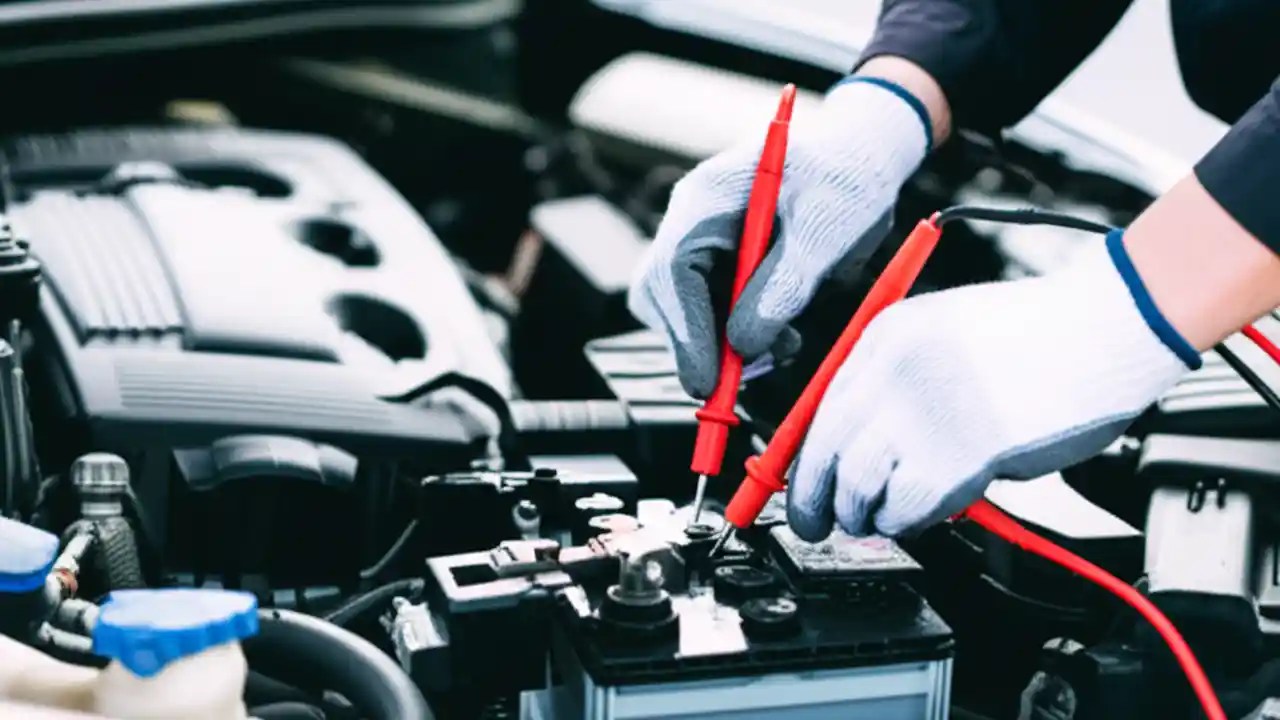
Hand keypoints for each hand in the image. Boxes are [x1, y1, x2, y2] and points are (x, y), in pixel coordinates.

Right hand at [628, 79, 929, 397]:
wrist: (864, 156)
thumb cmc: (849, 179)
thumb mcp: (827, 232)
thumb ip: (786, 286)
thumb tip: (744, 345)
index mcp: (708, 196)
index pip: (673, 270)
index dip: (686, 330)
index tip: (709, 380)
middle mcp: (692, 219)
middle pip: (661, 294)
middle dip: (696, 343)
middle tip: (738, 382)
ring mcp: (701, 241)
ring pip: (680, 310)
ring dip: (720, 344)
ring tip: (783, 346)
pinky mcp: (718, 263)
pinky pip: (708, 312)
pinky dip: (737, 336)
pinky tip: (780, 336)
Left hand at [788, 233, 1197, 539]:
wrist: (1106, 328)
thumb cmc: (1040, 334)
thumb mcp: (944, 332)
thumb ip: (897, 377)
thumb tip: (860, 438)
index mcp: (884, 336)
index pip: (818, 409)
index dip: (805, 458)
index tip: (804, 483)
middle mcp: (891, 372)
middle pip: (824, 452)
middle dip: (813, 500)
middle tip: (817, 522)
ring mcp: (921, 414)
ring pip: (856, 486)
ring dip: (863, 514)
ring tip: (878, 519)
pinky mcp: (958, 454)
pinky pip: (906, 507)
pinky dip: (907, 520)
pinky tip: (923, 513)